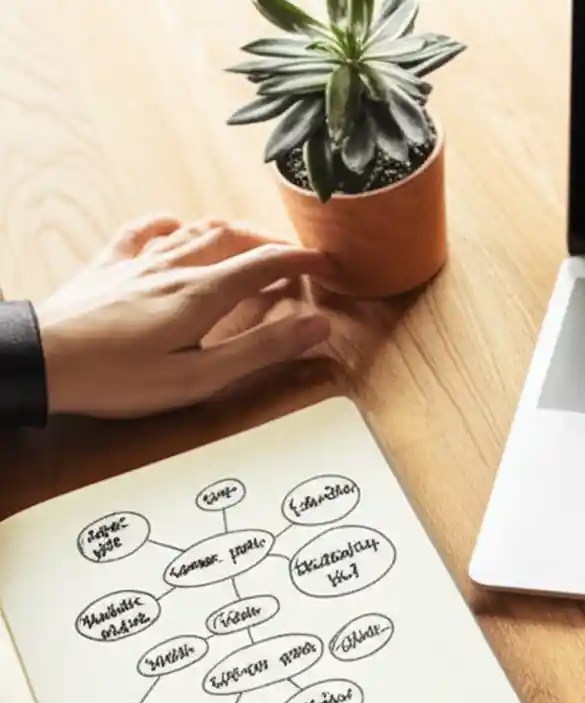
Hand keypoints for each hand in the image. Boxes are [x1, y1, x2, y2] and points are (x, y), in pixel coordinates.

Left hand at [36, 215, 332, 418]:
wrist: (40, 361)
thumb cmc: (118, 378)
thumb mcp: (199, 378)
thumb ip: (261, 350)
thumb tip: (318, 325)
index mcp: (203, 293)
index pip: (266, 262)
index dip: (302, 260)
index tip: (326, 264)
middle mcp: (176, 267)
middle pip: (235, 239)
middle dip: (271, 244)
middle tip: (293, 258)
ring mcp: (139, 262)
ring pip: (196, 230)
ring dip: (231, 232)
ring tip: (250, 242)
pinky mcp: (108, 265)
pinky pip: (144, 231)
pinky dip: (170, 225)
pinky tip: (177, 228)